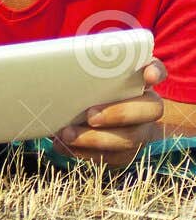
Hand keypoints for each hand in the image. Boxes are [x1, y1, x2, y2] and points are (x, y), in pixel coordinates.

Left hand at [50, 59, 167, 169]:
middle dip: (119, 113)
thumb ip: (91, 68)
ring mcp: (141, 132)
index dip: (155, 73)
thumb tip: (63, 62)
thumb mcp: (94, 77)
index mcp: (141, 82)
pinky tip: (63, 146)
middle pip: (149, 110)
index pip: (157, 72)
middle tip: (90, 115)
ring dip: (95, 138)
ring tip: (68, 134)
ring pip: (128, 139)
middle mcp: (148, 107)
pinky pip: (110, 157)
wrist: (101, 118)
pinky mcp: (125, 153)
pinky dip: (84, 153)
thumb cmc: (94, 90)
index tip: (147, 76)